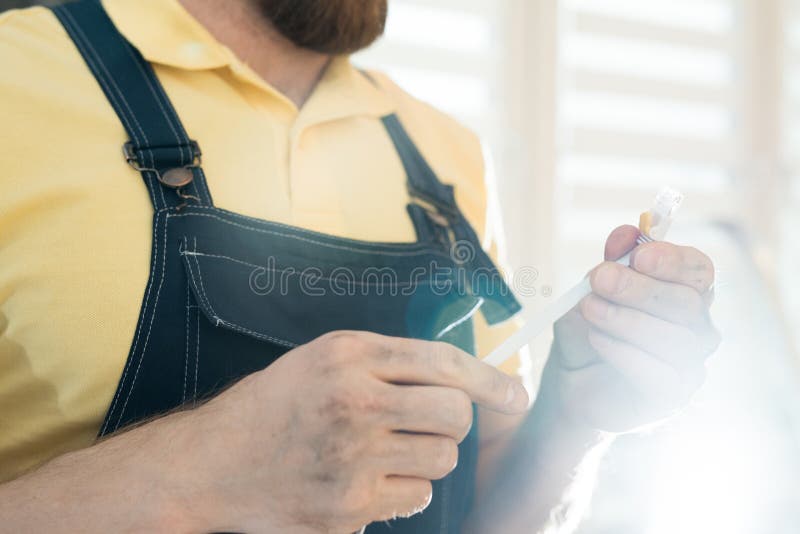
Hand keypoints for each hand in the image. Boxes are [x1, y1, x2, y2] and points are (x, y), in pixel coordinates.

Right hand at [183, 331, 528, 532]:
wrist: (215, 461)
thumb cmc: (274, 403)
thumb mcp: (325, 357)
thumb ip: (386, 360)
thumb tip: (456, 374)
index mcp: (350, 355)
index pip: (443, 362)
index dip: (489, 379)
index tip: (514, 394)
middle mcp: (355, 403)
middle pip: (454, 415)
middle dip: (454, 420)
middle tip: (431, 422)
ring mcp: (352, 459)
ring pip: (442, 460)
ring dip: (428, 456)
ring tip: (389, 450)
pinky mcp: (348, 507)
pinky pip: (415, 497)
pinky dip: (404, 489)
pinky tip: (370, 478)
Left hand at [548, 225, 719, 432]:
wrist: (571, 376)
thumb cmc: (589, 326)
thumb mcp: (590, 289)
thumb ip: (611, 262)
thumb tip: (627, 233)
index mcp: (684, 291)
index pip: (699, 269)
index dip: (673, 260)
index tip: (638, 256)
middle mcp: (697, 327)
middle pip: (686, 302)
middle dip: (639, 288)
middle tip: (599, 279)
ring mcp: (689, 364)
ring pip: (675, 339)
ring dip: (626, 320)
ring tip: (590, 309)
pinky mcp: (672, 396)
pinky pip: (662, 376)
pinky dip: (626, 354)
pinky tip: (598, 340)